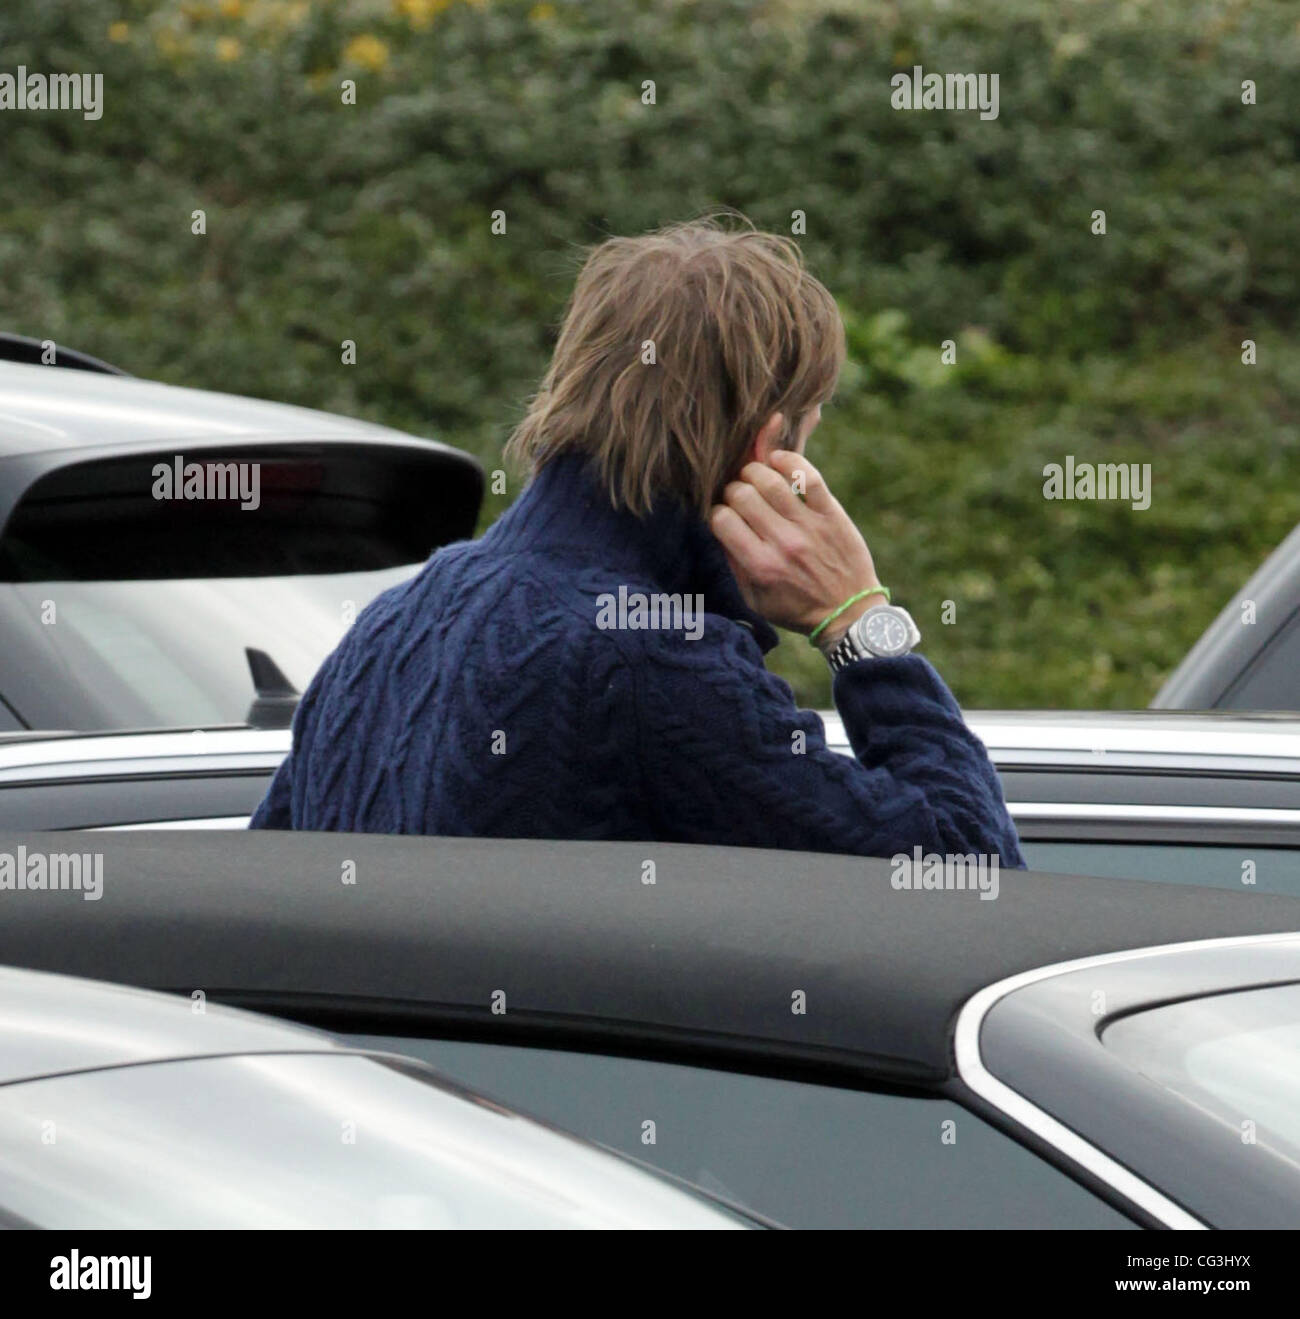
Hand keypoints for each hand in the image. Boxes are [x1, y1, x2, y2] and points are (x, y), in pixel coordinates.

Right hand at [709, 450, 885, 646]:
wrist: (848, 613)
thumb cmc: (797, 608)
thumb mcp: (755, 600)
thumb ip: (734, 567)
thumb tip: (718, 529)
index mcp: (760, 566)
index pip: (722, 520)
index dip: (717, 513)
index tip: (724, 517)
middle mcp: (782, 543)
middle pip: (741, 495)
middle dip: (732, 491)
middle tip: (738, 498)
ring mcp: (808, 526)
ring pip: (769, 480)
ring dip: (754, 472)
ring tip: (753, 478)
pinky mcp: (831, 514)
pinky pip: (807, 476)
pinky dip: (788, 461)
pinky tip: (776, 460)